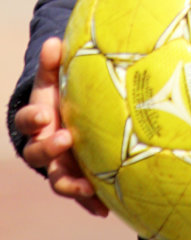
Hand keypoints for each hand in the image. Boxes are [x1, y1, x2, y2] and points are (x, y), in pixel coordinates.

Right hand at [14, 37, 108, 216]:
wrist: (68, 114)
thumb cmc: (62, 90)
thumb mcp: (55, 75)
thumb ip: (53, 62)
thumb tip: (53, 42)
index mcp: (36, 118)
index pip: (26, 120)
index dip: (32, 119)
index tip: (44, 115)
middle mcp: (42, 144)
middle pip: (37, 153)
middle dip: (49, 148)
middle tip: (66, 140)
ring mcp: (58, 163)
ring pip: (56, 178)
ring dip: (69, 183)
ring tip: (86, 187)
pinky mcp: (75, 176)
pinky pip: (79, 193)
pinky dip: (89, 201)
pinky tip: (104, 208)